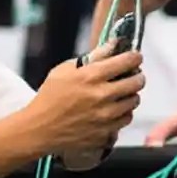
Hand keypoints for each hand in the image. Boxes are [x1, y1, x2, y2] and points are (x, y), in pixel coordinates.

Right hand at [30, 43, 144, 153]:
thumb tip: (113, 44)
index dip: (135, 57)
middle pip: (137, 82)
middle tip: (132, 75)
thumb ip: (93, 56)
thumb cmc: (50, 97)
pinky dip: (123, 113)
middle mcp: (102, 96)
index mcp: (91, 76)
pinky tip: (113, 110)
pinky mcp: (106, 133)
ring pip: (134, 101)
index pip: (127, 61)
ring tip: (120, 94)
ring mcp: (105, 117)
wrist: (39, 129)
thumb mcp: (65, 69)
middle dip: (137, 75)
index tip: (135, 58)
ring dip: (130, 95)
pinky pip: (125, 119)